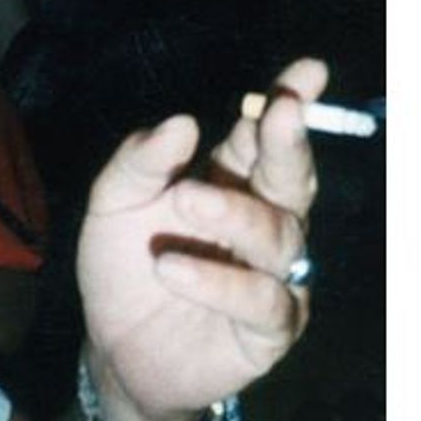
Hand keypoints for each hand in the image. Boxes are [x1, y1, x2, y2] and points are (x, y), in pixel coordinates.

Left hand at [76, 58, 327, 420]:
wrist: (113, 348)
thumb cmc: (124, 263)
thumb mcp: (113, 204)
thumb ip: (141, 162)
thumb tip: (181, 123)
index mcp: (230, 182)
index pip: (264, 137)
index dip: (287, 103)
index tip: (307, 72)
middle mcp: (262, 223)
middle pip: (291, 179)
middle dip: (289, 143)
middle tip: (280, 114)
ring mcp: (272, 277)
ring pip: (279, 236)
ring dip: (235, 215)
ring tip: (185, 201)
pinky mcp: (268, 330)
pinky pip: (262, 301)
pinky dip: (219, 283)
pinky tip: (172, 269)